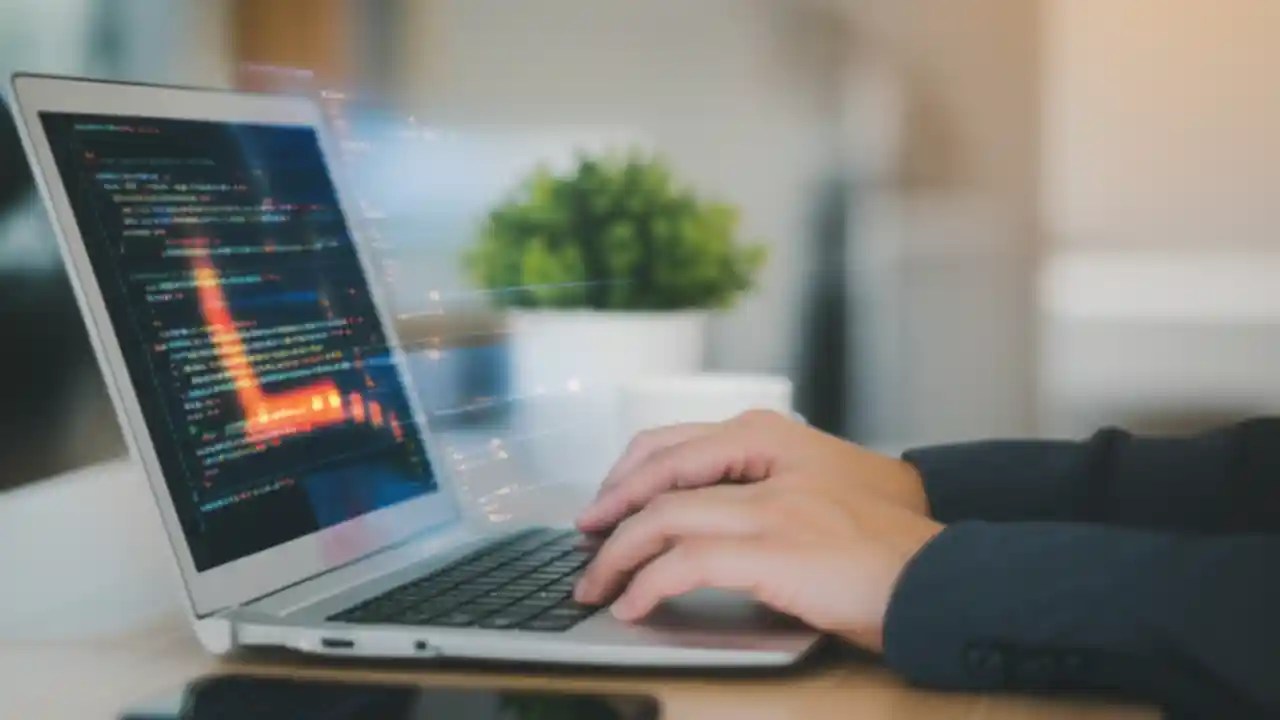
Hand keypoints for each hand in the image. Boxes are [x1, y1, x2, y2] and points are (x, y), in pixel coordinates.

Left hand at [574, 411, 943, 651]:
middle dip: (610, 510)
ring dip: (617, 556)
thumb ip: (764, 483)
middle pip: (659, 472)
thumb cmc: (884, 541)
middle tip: (586, 543)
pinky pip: (684, 562)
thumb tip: (700, 512)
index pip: (676, 443)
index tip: (603, 506)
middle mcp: (769, 458)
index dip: (627, 475)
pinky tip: (635, 604)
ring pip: (663, 516)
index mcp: (775, 435)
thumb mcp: (820, 486)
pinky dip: (647, 583)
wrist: (939, 575)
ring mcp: (773, 502)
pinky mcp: (775, 549)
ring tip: (597, 586)